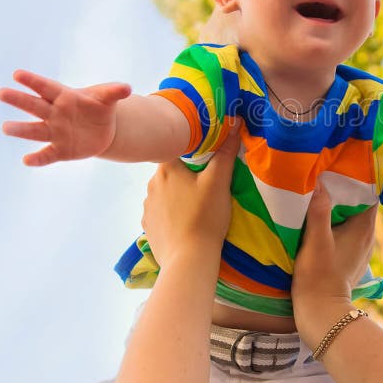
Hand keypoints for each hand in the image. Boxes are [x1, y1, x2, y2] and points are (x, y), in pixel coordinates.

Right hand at [0, 70, 131, 165]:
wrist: (103, 130)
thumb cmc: (99, 107)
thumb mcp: (107, 97)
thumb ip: (114, 92)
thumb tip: (127, 88)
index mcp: (64, 97)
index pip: (46, 87)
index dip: (33, 81)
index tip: (17, 74)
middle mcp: (54, 114)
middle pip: (35, 106)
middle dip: (19, 100)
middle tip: (2, 93)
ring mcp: (55, 132)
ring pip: (35, 131)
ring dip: (21, 129)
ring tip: (6, 127)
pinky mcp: (60, 150)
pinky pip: (47, 155)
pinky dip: (38, 158)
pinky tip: (27, 160)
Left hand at [140, 120, 240, 268]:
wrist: (188, 259)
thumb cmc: (204, 216)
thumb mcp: (219, 182)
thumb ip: (226, 152)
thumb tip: (235, 123)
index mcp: (166, 169)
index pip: (175, 149)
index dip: (190, 150)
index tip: (205, 157)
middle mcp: (151, 185)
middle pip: (170, 171)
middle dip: (185, 174)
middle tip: (206, 182)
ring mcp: (147, 207)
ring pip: (164, 192)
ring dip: (177, 194)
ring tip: (196, 204)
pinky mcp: (149, 227)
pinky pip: (160, 212)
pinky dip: (171, 213)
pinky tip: (184, 221)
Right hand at [292, 182, 376, 347]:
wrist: (320, 313)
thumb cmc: (318, 276)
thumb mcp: (316, 240)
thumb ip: (319, 211)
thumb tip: (320, 181)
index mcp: (364, 228)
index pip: (370, 192)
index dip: (358, 177)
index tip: (342, 164)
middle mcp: (368, 236)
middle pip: (361, 202)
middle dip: (346, 188)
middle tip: (327, 172)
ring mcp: (361, 248)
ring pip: (353, 217)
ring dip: (340, 205)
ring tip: (322, 191)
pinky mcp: (351, 257)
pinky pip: (347, 230)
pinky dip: (337, 220)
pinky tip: (321, 218)